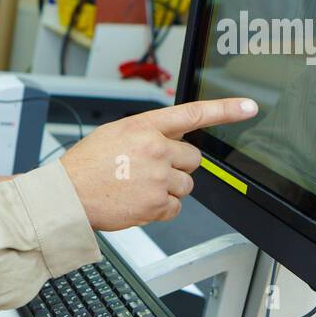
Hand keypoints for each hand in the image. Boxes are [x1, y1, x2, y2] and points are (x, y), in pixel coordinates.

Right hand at [59, 98, 257, 229]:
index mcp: (144, 127)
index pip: (193, 113)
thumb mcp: (114, 134)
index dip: (226, 110)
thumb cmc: (84, 167)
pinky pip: (176, 208)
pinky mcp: (156, 203)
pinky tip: (138, 202)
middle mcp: (155, 149)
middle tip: (151, 171)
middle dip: (177, 166)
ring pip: (186, 185)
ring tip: (139, 188)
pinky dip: (160, 209)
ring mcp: (157, 177)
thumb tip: (174, 138)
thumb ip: (147, 133)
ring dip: (169, 189)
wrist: (66, 195)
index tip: (250, 107)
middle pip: (193, 158)